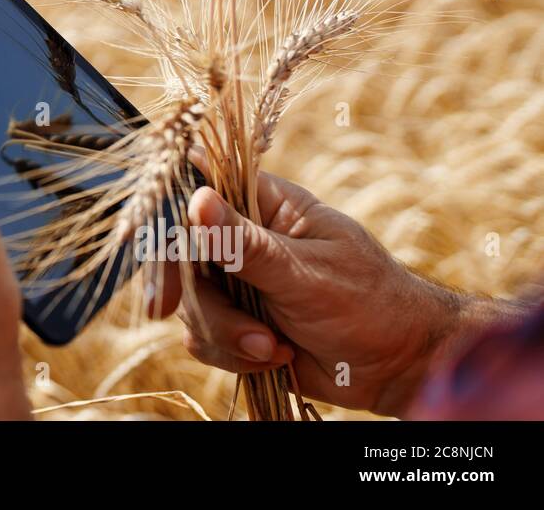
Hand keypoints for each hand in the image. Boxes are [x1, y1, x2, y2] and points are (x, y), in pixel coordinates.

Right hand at [155, 153, 481, 415]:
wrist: (397, 367)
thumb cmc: (369, 304)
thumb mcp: (305, 273)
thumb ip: (245, 243)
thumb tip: (196, 199)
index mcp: (263, 203)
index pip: (197, 187)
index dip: (168, 215)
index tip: (157, 251)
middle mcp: (241, 235)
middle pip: (179, 252)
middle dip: (189, 294)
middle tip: (168, 312)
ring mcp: (236, 280)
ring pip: (188, 301)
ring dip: (224, 332)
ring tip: (272, 347)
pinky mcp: (235, 321)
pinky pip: (202, 336)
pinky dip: (230, 354)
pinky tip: (272, 357)